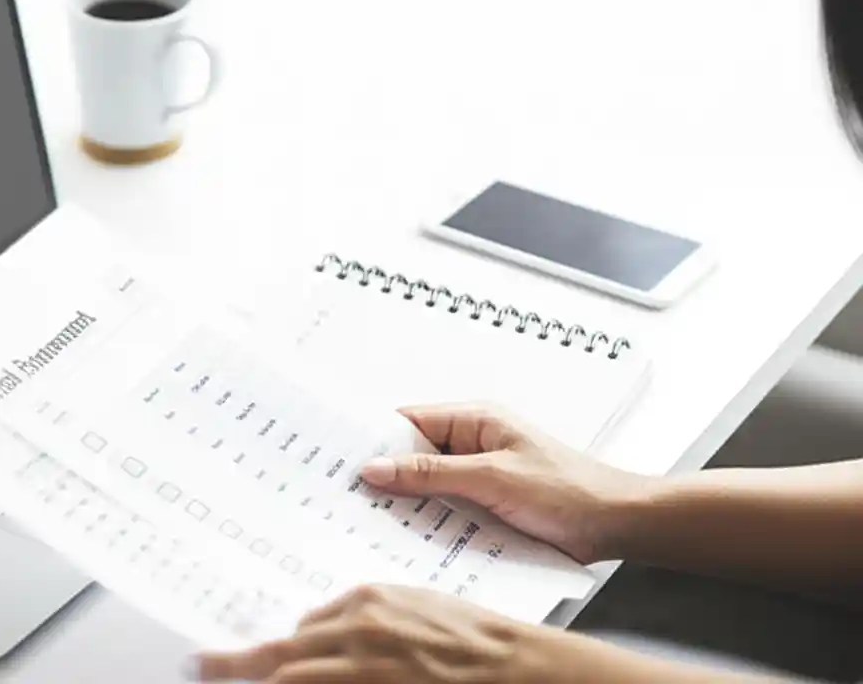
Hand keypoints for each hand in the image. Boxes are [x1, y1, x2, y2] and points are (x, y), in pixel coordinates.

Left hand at [193, 585, 743, 683]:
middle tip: (202, 665)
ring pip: (290, 675)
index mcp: (366, 599)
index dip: (271, 644)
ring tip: (216, 675)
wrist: (520, 665)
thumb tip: (325, 630)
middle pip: (283, 650)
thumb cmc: (474, 638)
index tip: (243, 651)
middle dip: (240, 662)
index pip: (304, 622)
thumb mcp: (416, 609)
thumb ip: (369, 618)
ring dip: (257, 679)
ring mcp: (363, 665)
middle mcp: (356, 628)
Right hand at [360, 404, 650, 562]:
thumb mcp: (492, 479)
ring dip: (409, 502)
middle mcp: (473, 442)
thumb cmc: (569, 491)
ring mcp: (480, 474)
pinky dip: (431, 521)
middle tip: (349, 495)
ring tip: (373, 519)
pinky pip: (447, 509)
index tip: (339, 456)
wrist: (618, 524)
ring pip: (427, 486)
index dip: (373, 437)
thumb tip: (376, 466)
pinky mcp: (488, 504)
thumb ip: (431, 473)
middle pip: (412, 454)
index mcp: (474, 420)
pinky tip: (413, 537)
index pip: (407, 420)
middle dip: (385, 474)